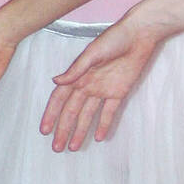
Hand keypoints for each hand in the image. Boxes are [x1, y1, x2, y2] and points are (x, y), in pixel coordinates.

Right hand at [42, 12, 163, 150]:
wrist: (139, 36)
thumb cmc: (113, 39)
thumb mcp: (91, 54)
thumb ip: (75, 70)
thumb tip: (55, 82)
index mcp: (78, 76)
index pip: (60, 100)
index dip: (51, 115)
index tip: (44, 130)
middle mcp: (87, 85)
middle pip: (72, 112)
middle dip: (64, 129)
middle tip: (57, 147)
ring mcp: (103, 90)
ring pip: (88, 115)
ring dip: (81, 131)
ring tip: (74, 148)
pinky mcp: (119, 92)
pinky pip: (110, 112)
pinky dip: (104, 124)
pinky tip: (99, 137)